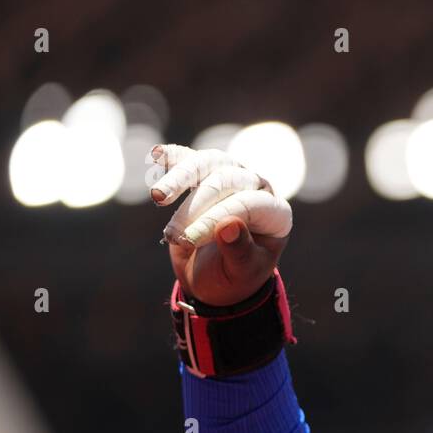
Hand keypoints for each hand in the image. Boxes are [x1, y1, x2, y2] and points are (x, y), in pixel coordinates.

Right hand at [150, 144, 291, 306]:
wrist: (217, 277)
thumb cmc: (235, 276)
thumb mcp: (240, 273)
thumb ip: (239, 251)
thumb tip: (228, 225)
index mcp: (276, 214)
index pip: (248, 205)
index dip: (216, 219)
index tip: (188, 241)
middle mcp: (258, 189)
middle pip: (226, 179)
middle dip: (195, 205)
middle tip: (174, 237)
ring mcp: (233, 177)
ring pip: (207, 162)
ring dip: (179, 177)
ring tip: (157, 196)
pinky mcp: (205, 174)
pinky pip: (189, 159)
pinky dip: (173, 157)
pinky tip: (156, 155)